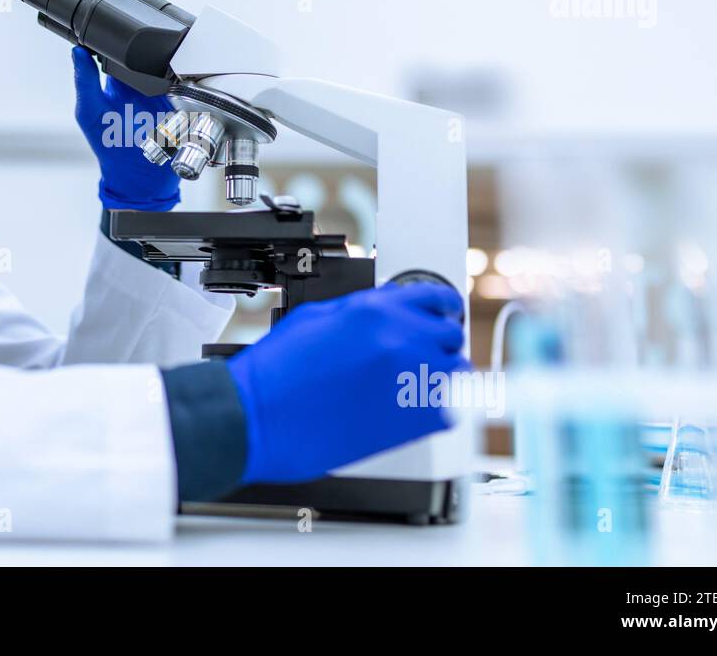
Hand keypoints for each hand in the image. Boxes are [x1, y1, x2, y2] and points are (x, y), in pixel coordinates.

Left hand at [71, 46, 180, 210]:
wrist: (141, 178)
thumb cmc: (110, 147)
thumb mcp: (89, 113)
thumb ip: (84, 83)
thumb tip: (78, 52)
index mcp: (117, 79)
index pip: (119, 49)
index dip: (119, 40)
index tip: (119, 36)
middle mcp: (142, 82)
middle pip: (149, 54)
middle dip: (148, 52)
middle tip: (142, 63)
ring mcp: (164, 92)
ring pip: (171, 67)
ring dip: (169, 68)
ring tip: (158, 84)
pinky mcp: (184, 103)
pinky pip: (188, 87)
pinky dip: (184, 87)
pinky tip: (175, 92)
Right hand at [226, 282, 468, 483]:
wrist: (258, 416)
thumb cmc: (275, 372)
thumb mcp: (316, 317)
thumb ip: (361, 310)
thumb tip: (387, 312)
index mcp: (374, 309)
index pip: (435, 297)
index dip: (442, 305)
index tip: (444, 312)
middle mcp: (400, 339)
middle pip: (451, 334)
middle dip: (437, 341)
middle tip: (421, 354)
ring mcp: (411, 378)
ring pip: (458, 371)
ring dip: (442, 375)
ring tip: (415, 384)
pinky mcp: (413, 419)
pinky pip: (453, 409)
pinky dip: (441, 408)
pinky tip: (415, 408)